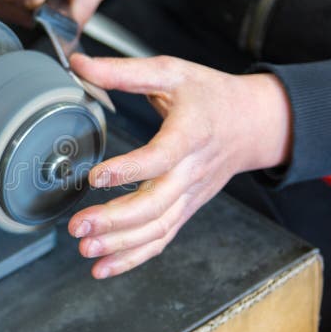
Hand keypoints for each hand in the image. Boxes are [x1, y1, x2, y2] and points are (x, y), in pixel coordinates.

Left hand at [67, 54, 292, 278]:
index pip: (161, 158)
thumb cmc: (210, 95)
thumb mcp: (170, 71)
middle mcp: (191, 172)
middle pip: (156, 205)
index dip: (130, 170)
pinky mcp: (185, 209)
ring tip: (85, 249)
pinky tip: (102, 268)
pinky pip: (161, 239)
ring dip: (120, 245)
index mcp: (189, 134)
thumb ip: (123, 71)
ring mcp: (190, 196)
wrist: (252, 124)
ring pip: (157, 229)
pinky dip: (133, 258)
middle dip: (115, 221)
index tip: (95, 176)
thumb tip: (78, 64)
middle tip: (77, 227)